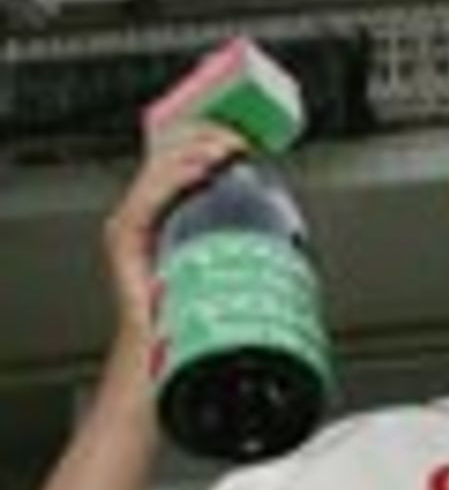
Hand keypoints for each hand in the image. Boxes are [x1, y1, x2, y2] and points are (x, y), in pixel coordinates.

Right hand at [102, 122, 246, 352]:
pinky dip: (174, 179)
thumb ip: (241, 239)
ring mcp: (131, 224)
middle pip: (170, 156)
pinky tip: (199, 171)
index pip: (183, 160)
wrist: (167, 352)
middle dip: (205, 139)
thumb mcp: (226, 266)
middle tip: (238, 140)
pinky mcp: (124, 239)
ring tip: (224, 150)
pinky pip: (147, 198)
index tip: (243, 137)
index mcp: (167, 214)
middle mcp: (145, 213)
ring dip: (195, 152)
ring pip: (159, 170)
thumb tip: (283, 221)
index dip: (209, 139)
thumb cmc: (195, 313)